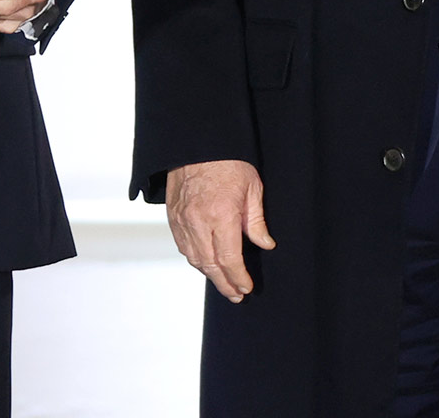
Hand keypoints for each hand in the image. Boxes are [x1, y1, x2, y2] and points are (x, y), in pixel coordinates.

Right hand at [166, 159, 274, 302]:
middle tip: (236, 294)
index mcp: (221, 215)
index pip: (229, 259)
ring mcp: (182, 220)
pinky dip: (195, 259)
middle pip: (210, 265)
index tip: (246, 287)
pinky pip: (183, 246)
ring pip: (194, 258)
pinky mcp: (173, 217)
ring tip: (223, 282)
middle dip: (225, 284)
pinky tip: (206, 263)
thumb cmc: (228, 162)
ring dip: (209, 274)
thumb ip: (256, 221)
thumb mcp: (252, 188)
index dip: (238, 277)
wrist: (198, 143)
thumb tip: (265, 245)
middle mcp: (198, 222)